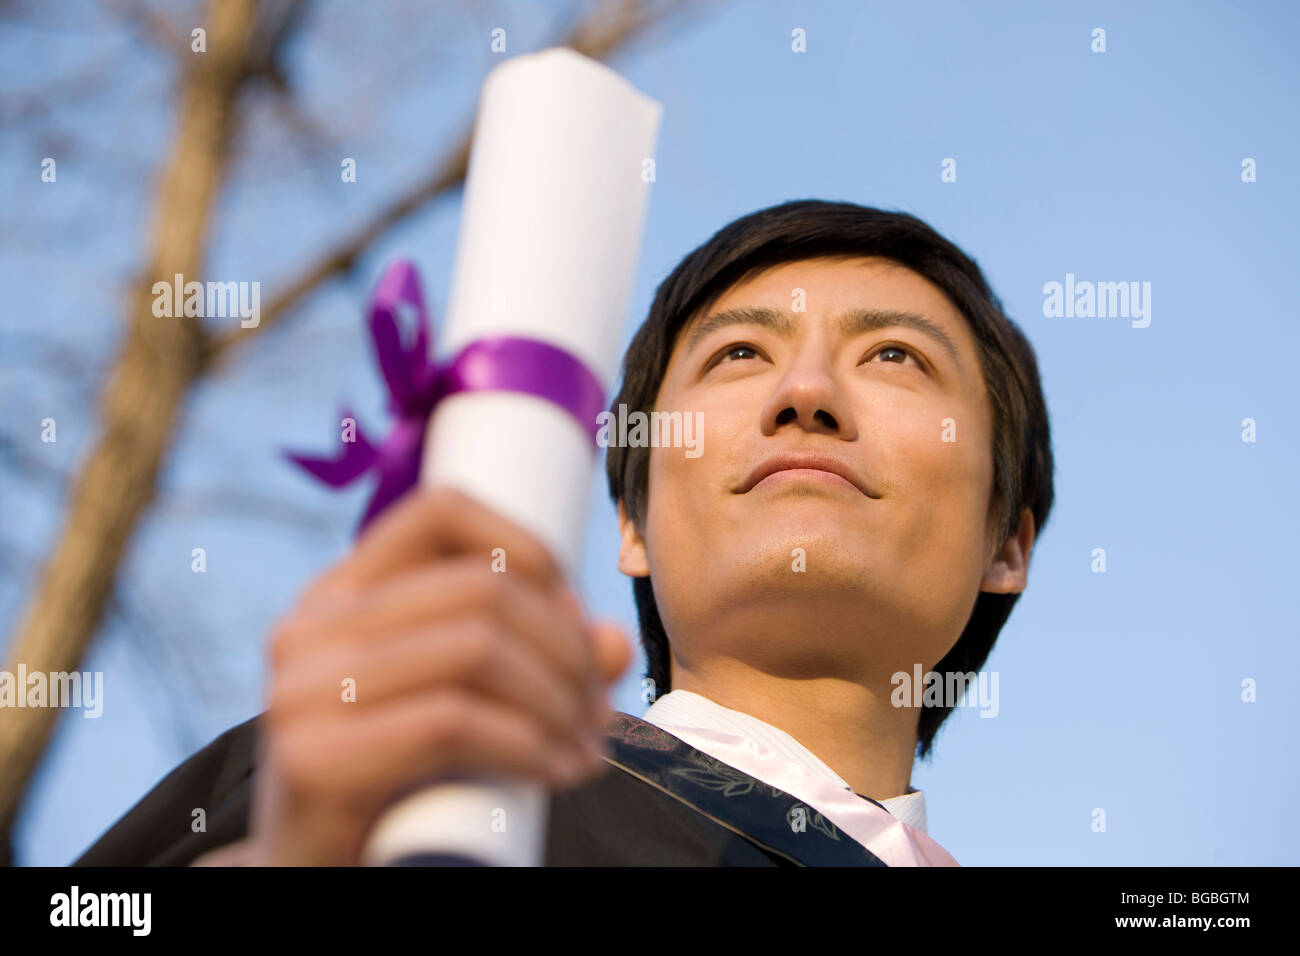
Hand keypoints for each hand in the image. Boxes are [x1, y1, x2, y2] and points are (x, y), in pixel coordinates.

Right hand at [249, 486, 631, 865]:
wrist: (310, 881)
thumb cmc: (396, 790)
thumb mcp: (467, 710)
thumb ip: (537, 668)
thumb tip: (612, 643)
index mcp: (340, 597)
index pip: (441, 511)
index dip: (528, 547)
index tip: (573, 617)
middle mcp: (309, 628)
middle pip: (480, 588)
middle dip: (566, 647)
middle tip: (598, 710)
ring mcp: (301, 691)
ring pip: (476, 646)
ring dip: (558, 699)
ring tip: (585, 746)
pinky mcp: (312, 760)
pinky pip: (452, 721)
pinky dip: (528, 744)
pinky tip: (556, 771)